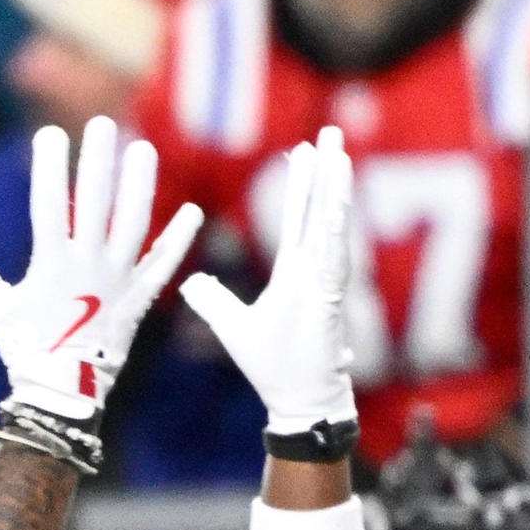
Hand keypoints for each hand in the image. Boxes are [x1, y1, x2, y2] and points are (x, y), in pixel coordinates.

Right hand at [0, 116, 205, 431]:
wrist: (62, 392)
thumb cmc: (24, 349)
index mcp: (51, 264)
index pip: (50, 203)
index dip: (49, 167)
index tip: (50, 133)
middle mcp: (89, 265)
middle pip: (97, 202)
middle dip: (99, 160)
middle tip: (104, 124)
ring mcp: (118, 280)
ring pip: (134, 223)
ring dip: (141, 185)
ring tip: (145, 149)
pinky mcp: (139, 299)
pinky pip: (162, 264)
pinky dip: (178, 240)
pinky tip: (193, 212)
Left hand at [177, 127, 361, 461]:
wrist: (295, 398)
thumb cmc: (272, 364)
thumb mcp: (230, 324)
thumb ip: (211, 299)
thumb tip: (190, 281)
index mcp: (296, 270)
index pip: (299, 216)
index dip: (302, 183)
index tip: (302, 150)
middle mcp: (315, 269)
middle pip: (320, 208)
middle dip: (325, 170)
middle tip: (330, 131)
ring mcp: (326, 281)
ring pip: (332, 225)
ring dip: (336, 190)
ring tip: (338, 154)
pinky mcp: (329, 300)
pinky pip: (334, 258)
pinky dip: (336, 231)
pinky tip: (338, 204)